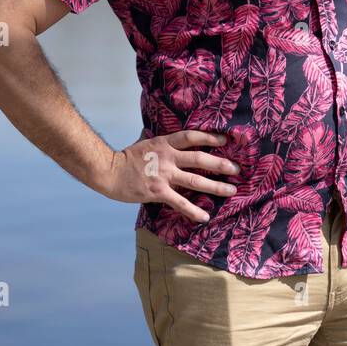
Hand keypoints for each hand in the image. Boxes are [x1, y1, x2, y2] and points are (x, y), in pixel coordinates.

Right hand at [99, 129, 240, 221]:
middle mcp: (167, 157)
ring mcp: (163, 175)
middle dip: (220, 164)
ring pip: (195, 180)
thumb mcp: (143, 142)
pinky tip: (205, 216)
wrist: (109, 171)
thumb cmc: (125, 157)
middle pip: (200, 158)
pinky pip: (179, 202)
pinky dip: (193, 210)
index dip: (210, 138)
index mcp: (164, 143)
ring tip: (231, 190)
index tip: (226, 141)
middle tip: (237, 169)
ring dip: (215, 186)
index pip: (192, 137)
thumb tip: (151, 129)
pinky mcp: (158, 192)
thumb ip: (152, 138)